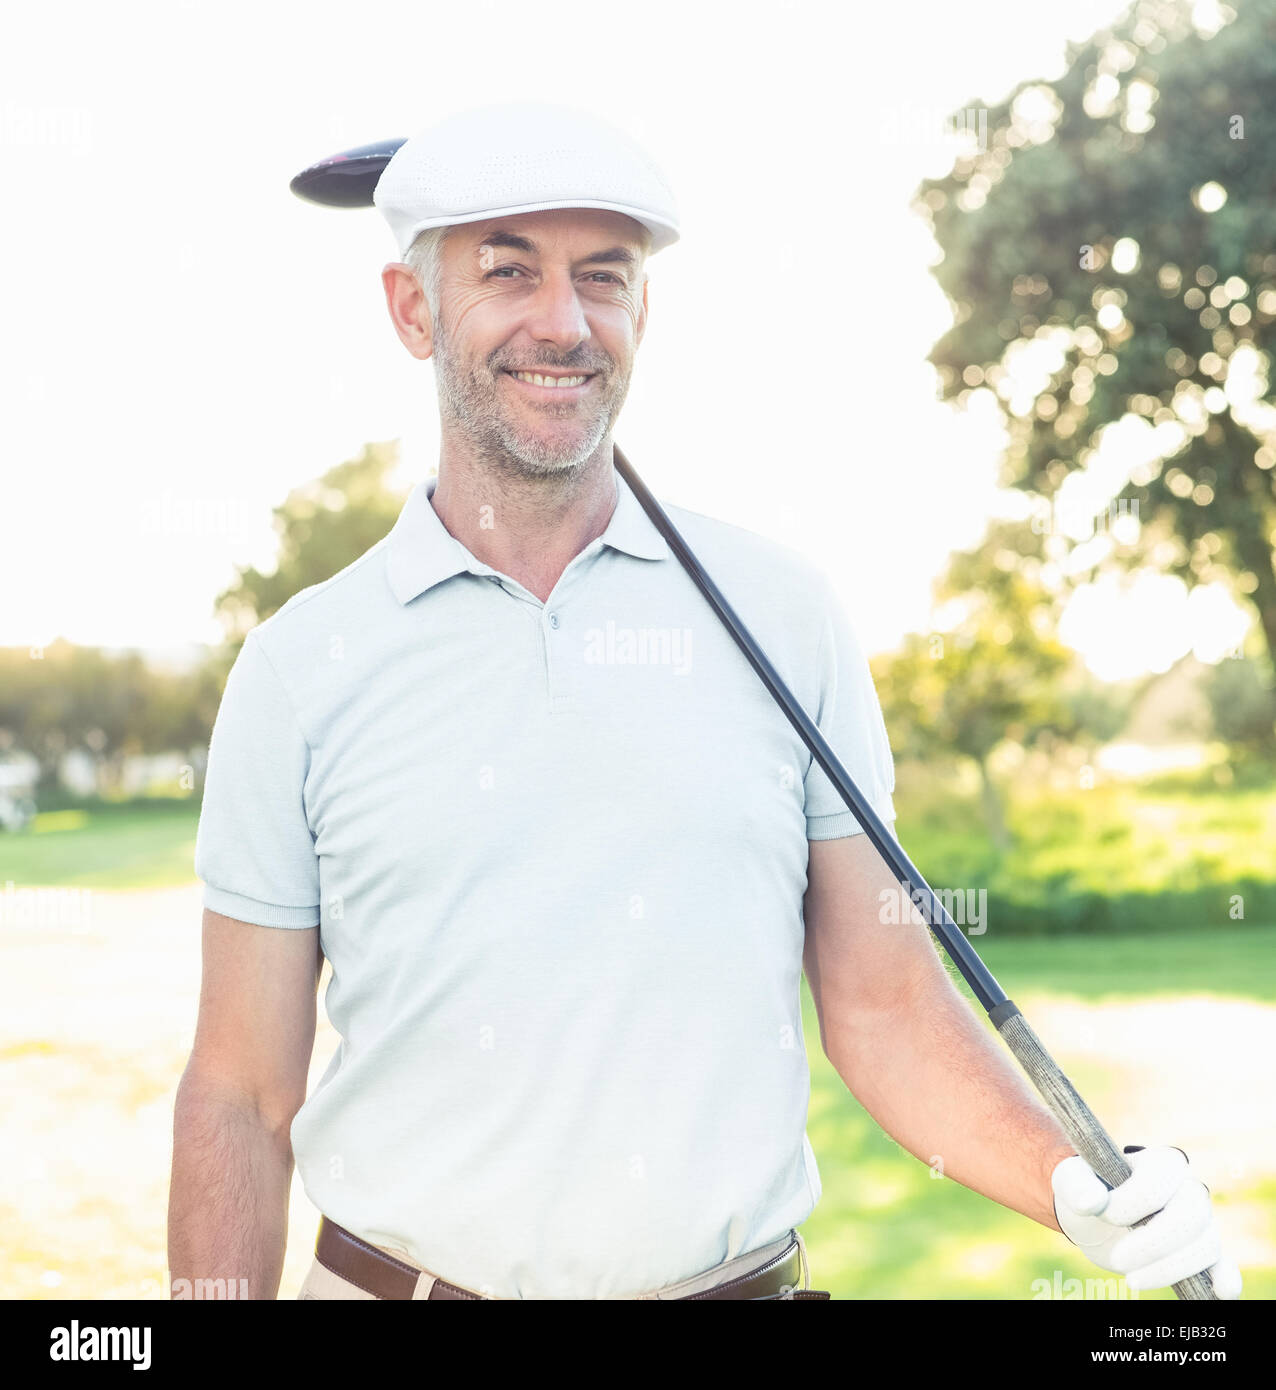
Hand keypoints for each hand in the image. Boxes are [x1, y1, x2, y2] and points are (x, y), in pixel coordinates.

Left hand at [1051, 1144, 1241, 1297]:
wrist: (1095, 1213)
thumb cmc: (1086, 1189)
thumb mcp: (1071, 1181)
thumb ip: (1077, 1186)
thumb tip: (1091, 1202)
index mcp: (1159, 1163)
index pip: (1157, 1184)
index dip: (1129, 1204)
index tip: (1102, 1213)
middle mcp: (1187, 1189)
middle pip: (1191, 1216)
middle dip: (1154, 1243)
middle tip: (1118, 1259)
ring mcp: (1200, 1222)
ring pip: (1206, 1245)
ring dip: (1169, 1268)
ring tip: (1131, 1280)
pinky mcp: (1201, 1251)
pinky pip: (1223, 1263)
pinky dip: (1226, 1277)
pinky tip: (1221, 1293)